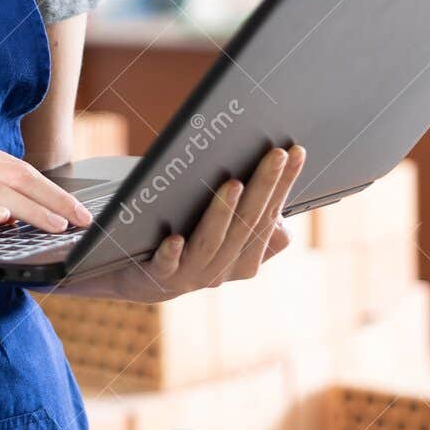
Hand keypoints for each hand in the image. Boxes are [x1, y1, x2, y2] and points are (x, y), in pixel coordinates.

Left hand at [60, 144, 305, 303]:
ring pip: (211, 244)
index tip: (295, 151)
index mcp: (244, 258)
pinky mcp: (157, 277)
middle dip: (263, 188)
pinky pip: (166, 266)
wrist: (134, 276)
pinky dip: (171, 254)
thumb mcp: (223, 230)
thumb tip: (284, 211)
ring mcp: (191, 275)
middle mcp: (222, 269)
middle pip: (246, 227)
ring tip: (232, 184)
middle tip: (274, 155)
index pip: (269, 217)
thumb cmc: (185, 239)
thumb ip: (252, 221)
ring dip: (222, 214)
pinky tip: (174, 239)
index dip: (283, 185)